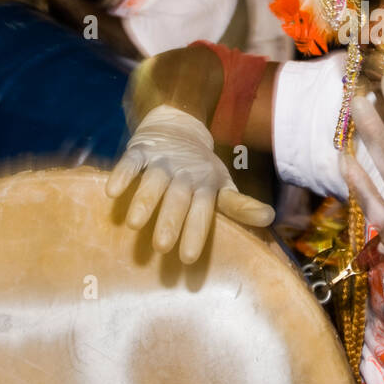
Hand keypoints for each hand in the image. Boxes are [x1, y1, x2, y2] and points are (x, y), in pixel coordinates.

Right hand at [106, 104, 273, 263]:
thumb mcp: (221, 185)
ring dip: (145, 200)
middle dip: (171, 221)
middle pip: (178, 198)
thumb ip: (239, 206)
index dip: (196, 231)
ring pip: (153, 180)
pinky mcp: (140, 150)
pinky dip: (123, 174)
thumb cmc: (200, 169)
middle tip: (162, 247)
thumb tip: (270, 218)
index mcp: (205, 185)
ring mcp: (162, 161)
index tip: (188, 258)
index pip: (203, 210)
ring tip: (135, 224)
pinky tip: (112, 192)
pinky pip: (131, 162)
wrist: (179, 125)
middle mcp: (184, 174)